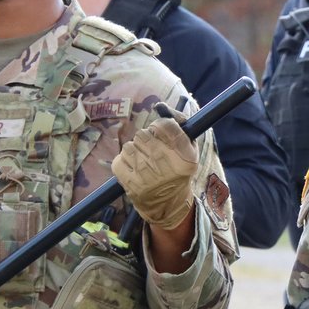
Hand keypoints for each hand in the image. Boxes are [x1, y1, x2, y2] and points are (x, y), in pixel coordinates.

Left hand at [112, 115, 196, 229]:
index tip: (162, 135)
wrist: (168, 202)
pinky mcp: (131, 185)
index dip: (160, 128)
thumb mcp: (189, 146)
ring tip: (143, 160)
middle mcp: (167, 166)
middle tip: (152, 149)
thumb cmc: (179, 168)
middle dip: (146, 139)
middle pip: (143, 134)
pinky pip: (119, 160)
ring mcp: (147, 176)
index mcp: (185, 156)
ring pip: (129, 146)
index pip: (164, 125)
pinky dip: (124, 162)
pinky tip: (134, 168)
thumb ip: (178, 121)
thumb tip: (159, 106)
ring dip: (134, 150)